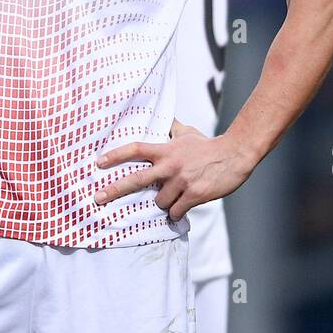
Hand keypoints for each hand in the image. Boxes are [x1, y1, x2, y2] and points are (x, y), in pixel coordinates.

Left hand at [93, 121, 255, 219]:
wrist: (235, 154)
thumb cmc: (208, 145)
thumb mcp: (188, 133)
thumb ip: (174, 129)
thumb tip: (167, 119)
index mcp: (166, 150)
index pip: (135, 149)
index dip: (115, 155)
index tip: (98, 163)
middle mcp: (170, 165)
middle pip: (136, 179)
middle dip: (114, 190)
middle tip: (97, 198)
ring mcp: (181, 181)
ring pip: (159, 202)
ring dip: (164, 204)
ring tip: (175, 197)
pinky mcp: (194, 195)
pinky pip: (175, 212)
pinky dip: (176, 213)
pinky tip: (182, 208)